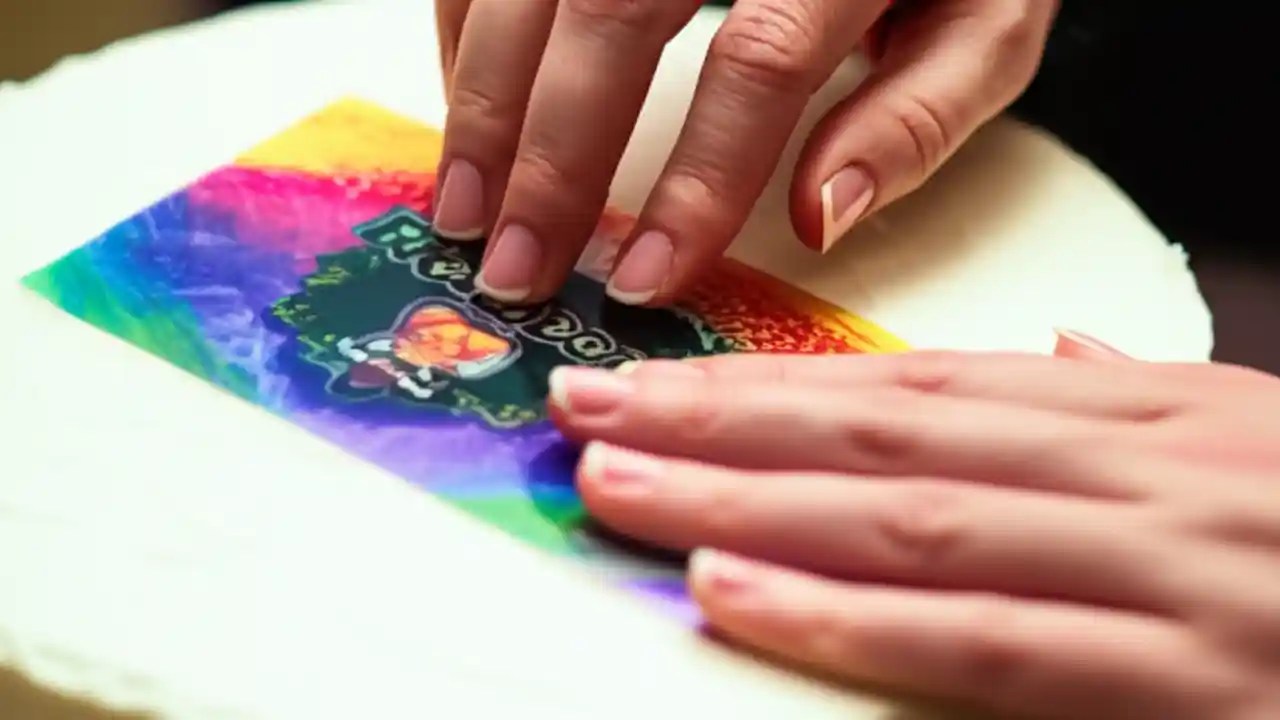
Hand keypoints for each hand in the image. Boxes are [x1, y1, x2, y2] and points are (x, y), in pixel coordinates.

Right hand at [433, 0, 1055, 304]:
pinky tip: (466, 110)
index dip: (696, 179)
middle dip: (553, 158)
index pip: (760, 60)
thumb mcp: (983, 20)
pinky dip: (468, 32)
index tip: (642, 280)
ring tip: (467, 216)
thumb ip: (915, 116)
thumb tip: (818, 218)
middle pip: (612, 14)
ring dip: (485, 102)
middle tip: (517, 274)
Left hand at [546, 336, 1279, 718]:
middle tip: (583, 413)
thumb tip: (1044, 349)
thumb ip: (1133, 395)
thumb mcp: (1253, 435)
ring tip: (618, 489)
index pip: (909, 383)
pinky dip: (849, 618)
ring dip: (743, 503)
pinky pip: (985, 643)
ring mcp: (1155, 567)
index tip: (648, 380)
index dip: (764, 382)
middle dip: (717, 423)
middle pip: (877, 437)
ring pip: (907, 521)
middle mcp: (1129, 467)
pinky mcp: (1182, 680)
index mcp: (1135, 410)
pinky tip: (738, 592)